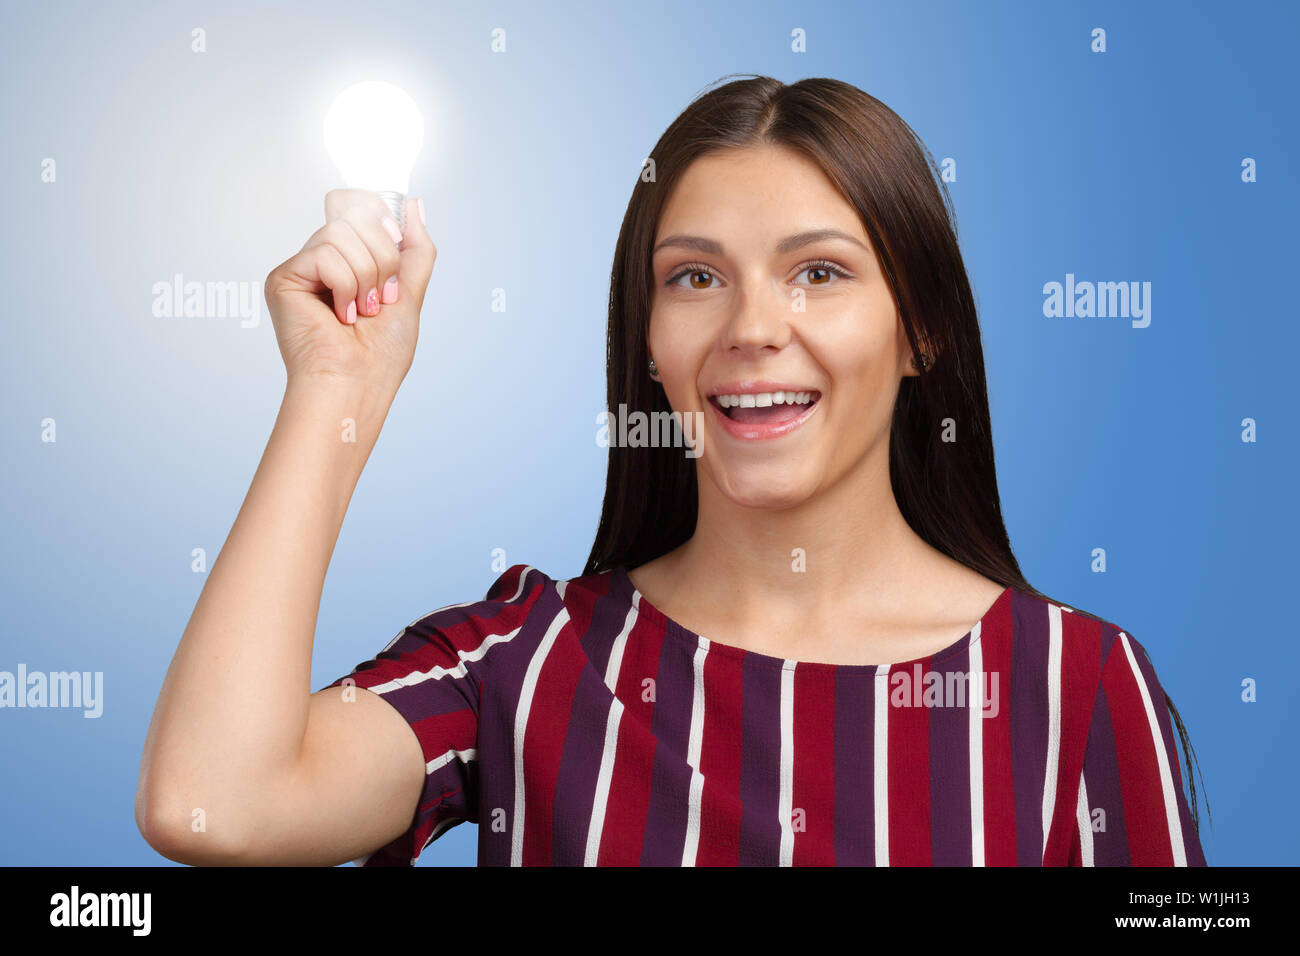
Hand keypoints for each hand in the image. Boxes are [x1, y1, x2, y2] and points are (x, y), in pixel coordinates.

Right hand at [264, 189, 435, 391]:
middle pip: (357, 215)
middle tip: (381, 298)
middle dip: (384, 259)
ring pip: (342, 232)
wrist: (358, 383)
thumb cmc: (381, 355)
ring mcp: (304, 269)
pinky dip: (344, 285)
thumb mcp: (410, 291)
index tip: (395, 262)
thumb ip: (415, 247)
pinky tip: (340, 314)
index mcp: (352, 262)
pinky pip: (324, 252)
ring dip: (366, 276)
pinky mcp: (284, 277)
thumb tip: (413, 204)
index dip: (383, 224)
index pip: (362, 209)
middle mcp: (325, 261)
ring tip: (362, 310)